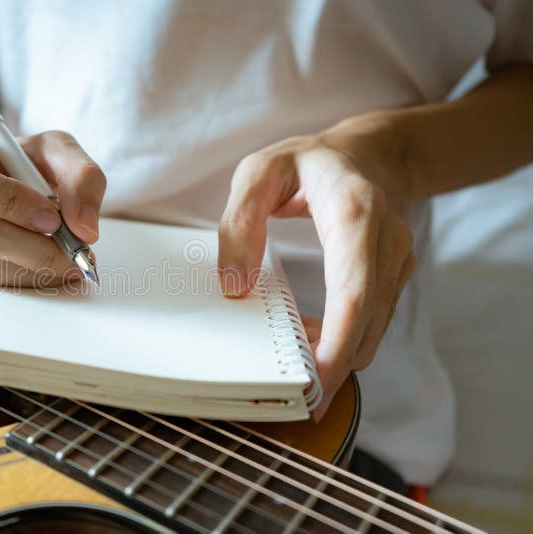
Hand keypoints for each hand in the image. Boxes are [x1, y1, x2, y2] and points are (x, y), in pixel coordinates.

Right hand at [0, 112, 104, 285]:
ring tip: (60, 262)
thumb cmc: (1, 154)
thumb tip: (85, 227)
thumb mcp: (47, 146)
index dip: (11, 202)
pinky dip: (9, 276)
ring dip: (26, 268)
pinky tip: (29, 265)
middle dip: (33, 248)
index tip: (52, 218)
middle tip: (73, 254)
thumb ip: (79, 174)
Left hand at [217, 119, 415, 418]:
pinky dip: (344, 340)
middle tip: (298, 400)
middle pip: (367, 321)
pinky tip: (310, 341)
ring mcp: (396, 264)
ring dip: (338, 356)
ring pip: (373, 329)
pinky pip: (371, 322)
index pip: (354, 289)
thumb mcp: (258, 173)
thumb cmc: (309, 162)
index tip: (318, 381)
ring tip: (295, 372)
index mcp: (354, 212)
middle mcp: (386, 243)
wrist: (370, 156)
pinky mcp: (393, 279)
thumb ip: (239, 223)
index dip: (339, 341)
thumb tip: (234, 285)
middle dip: (335, 366)